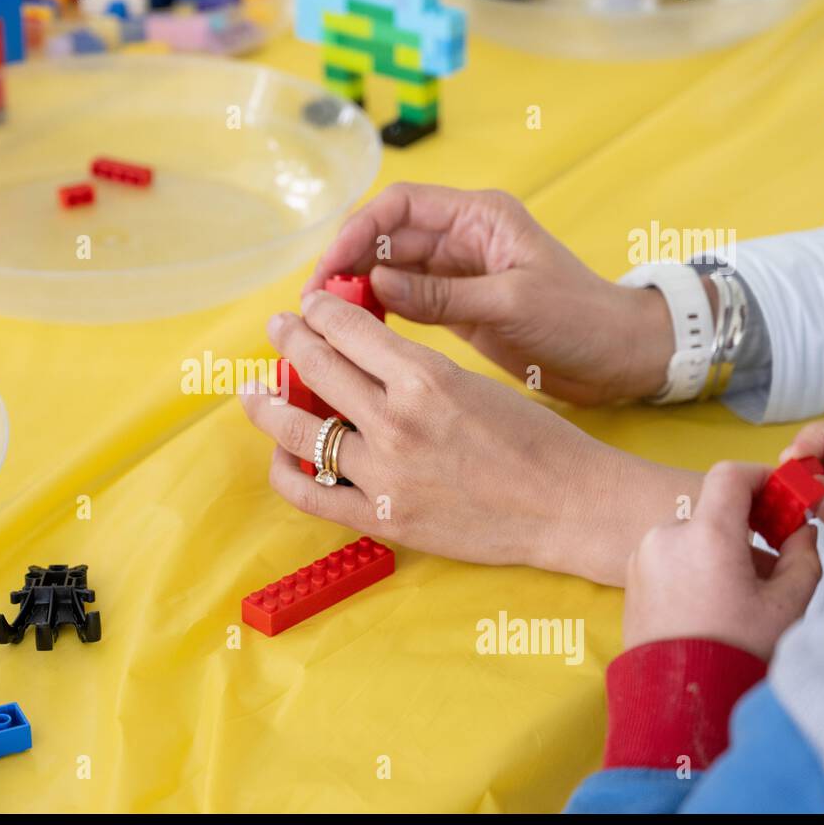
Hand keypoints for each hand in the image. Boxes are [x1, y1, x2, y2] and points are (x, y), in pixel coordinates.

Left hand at [239, 289, 703, 584]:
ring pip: (298, 427)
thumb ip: (413, 370)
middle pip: (316, 367)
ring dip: (267, 403)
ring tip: (254, 391)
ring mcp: (384, 473)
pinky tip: (281, 454)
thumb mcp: (473, 382)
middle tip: (278, 328)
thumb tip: (360, 354)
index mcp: (424, 376)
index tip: (310, 306)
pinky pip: (309, 492)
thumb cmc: (535, 441)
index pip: (347, 329)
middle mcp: (396, 420)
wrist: (570, 506)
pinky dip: (285, 469)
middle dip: (289, 339)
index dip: (320, 312)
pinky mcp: (381, 518)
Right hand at [303, 183, 697, 405]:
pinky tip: (356, 335)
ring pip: (389, 270)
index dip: (356, 232)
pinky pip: (404, 301)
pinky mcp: (456, 306)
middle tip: (313, 306)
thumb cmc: (581, 319)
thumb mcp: (512, 303)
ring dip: (356, 291)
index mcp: (479, 217)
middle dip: (346, 265)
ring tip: (325, 323)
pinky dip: (377, 314)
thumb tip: (376, 285)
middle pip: (385, 237)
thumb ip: (442, 295)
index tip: (328, 270)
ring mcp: (457, 272)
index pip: (399, 206)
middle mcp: (463, 237)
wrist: (621, 357)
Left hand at [623, 462, 822, 658]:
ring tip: (735, 595)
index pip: (729, 476)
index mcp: (706, 534)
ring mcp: (643, 556)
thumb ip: (802, 556)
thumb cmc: (733, 650)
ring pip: (690, 536)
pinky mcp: (630, 576)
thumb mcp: (786, 604)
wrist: (679, 694)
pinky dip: (690, 566)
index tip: (778, 498)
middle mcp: (667, 536)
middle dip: (742, 529)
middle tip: (767, 561)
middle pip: (711, 511)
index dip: (758, 478)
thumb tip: (800, 531)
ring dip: (716, 551)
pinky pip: (668, 556)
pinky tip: (706, 603)